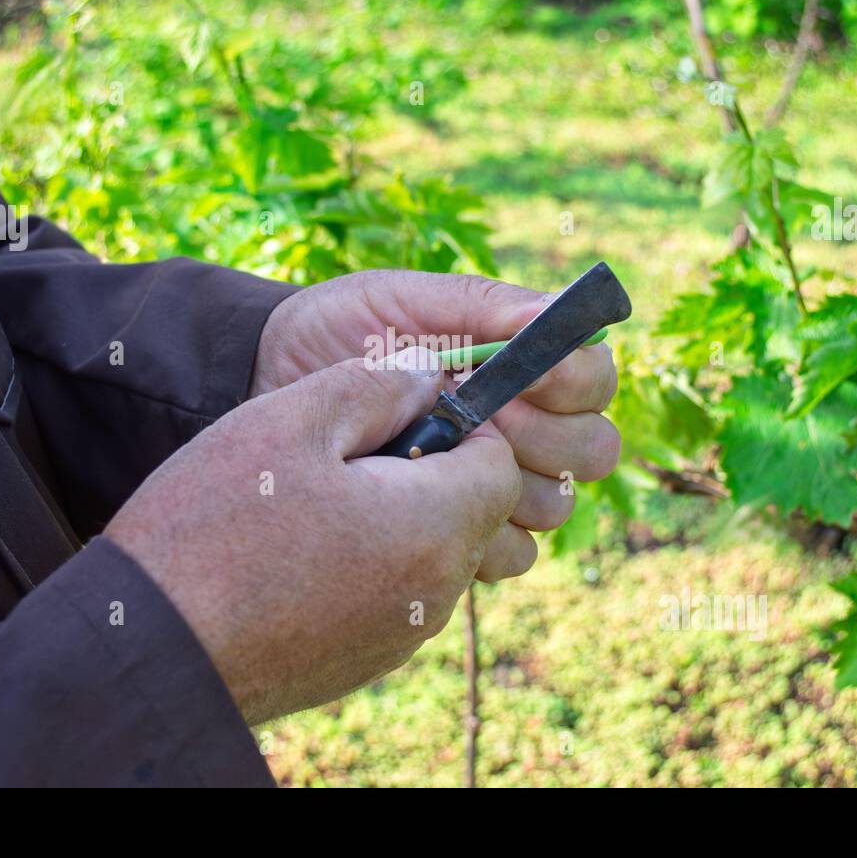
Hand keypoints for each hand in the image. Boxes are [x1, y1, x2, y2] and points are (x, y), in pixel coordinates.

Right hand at [106, 349, 520, 723]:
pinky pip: (395, 594)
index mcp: (433, 528)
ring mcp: (401, 637)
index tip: (397, 414)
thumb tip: (428, 372)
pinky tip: (295, 552)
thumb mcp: (290, 420)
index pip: (501, 462)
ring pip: (433, 553)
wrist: (148, 650)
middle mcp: (434, 593)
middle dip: (428, 471)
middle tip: (343, 454)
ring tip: (310, 502)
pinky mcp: (365, 661)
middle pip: (472, 511)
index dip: (457, 425)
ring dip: (396, 517)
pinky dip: (367, 564)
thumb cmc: (213, 527)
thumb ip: (376, 383)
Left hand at [251, 270, 621, 578]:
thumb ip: (480, 307)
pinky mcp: (458, 536)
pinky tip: (424, 504)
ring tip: (440, 457)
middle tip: (482, 419)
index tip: (525, 374)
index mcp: (520, 368)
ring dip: (510, 485)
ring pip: (555, 506)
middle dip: (547, 436)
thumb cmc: (335, 335)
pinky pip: (512, 555)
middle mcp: (522, 431)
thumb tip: (554, 312)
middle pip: (594, 450)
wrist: (262, 391)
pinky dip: (479, 534)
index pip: (594, 380)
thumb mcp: (400, 303)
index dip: (573, 381)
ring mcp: (493, 488)